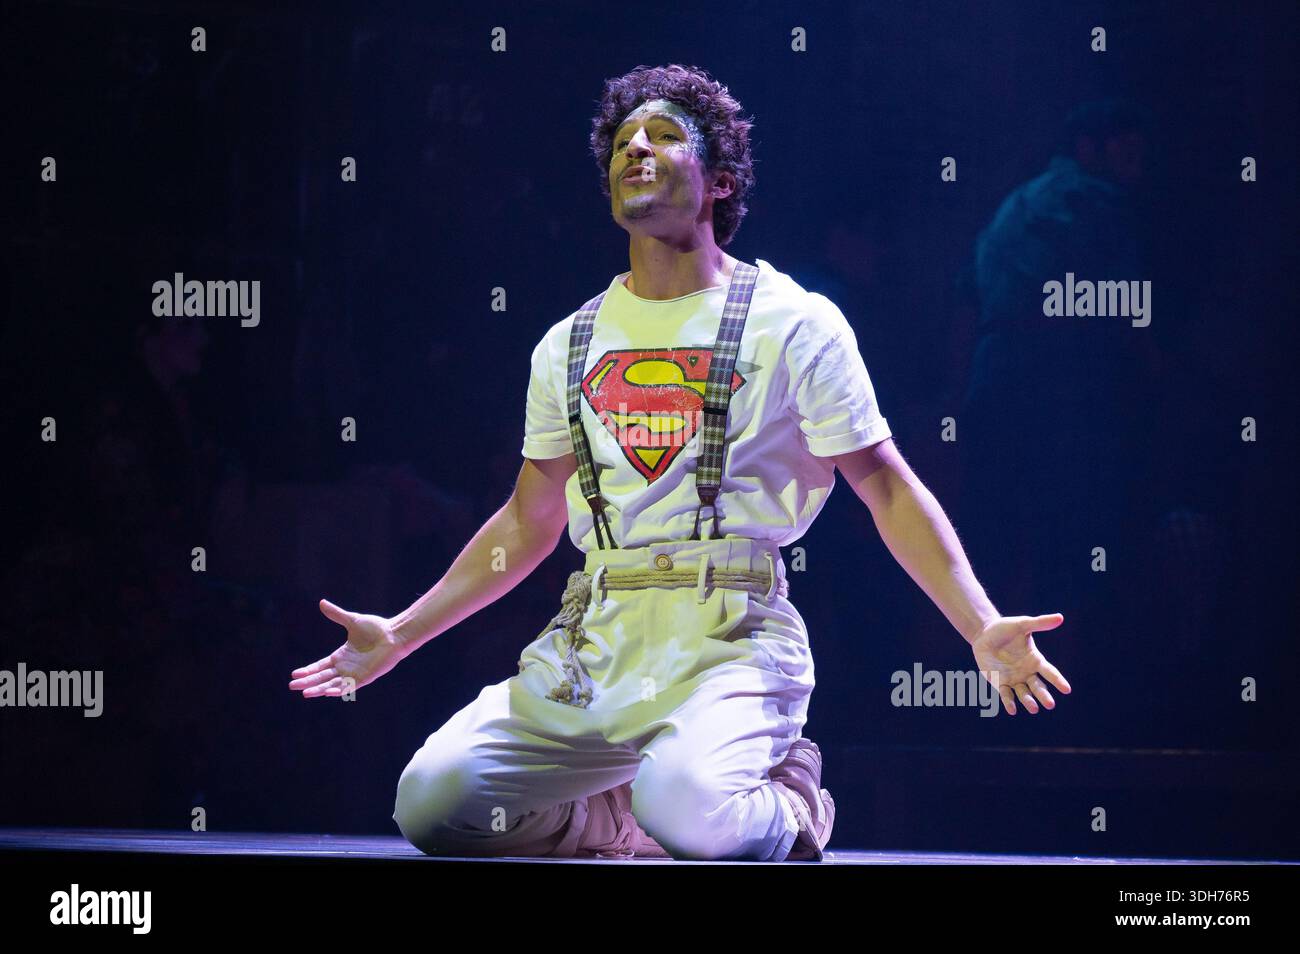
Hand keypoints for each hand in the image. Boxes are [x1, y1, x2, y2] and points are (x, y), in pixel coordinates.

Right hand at [289, 600, 409, 697]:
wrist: (394, 634)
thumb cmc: (376, 628)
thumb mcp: (352, 621)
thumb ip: (336, 614)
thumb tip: (322, 602)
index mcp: (341, 656)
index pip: (320, 666)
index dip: (308, 671)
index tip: (295, 674)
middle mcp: (346, 667)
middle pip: (322, 677)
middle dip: (307, 682)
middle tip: (292, 686)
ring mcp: (354, 674)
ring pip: (332, 685)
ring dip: (319, 689)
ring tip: (305, 693)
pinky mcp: (364, 677)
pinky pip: (349, 687)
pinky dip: (338, 690)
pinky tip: (327, 692)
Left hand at [970, 613, 1070, 714]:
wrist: (984, 633)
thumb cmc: (1005, 628)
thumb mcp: (1023, 624)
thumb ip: (1040, 623)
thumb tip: (1060, 617)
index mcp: (1036, 660)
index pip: (1050, 672)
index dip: (1058, 680)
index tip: (1067, 690)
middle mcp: (1027, 673)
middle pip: (1038, 687)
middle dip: (1044, 695)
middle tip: (1050, 704)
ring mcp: (1013, 679)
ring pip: (1023, 693)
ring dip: (1028, 701)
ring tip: (1033, 708)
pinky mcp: (999, 682)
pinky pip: (1005, 694)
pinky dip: (1009, 702)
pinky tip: (1012, 709)